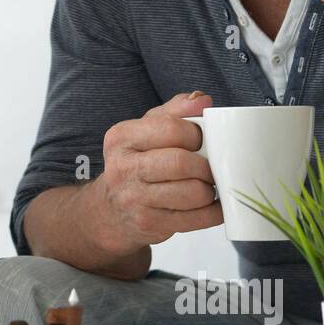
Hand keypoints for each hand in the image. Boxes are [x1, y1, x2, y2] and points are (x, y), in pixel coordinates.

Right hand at [84, 91, 223, 254]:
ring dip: (209, 190)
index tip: (200, 141)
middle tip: (209, 168)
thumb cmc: (136, 164)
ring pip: (192, 193)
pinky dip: (213, 212)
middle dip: (206, 166)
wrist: (110, 210)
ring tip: (207, 186)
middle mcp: (122, 168)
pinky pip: (195, 219)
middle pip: (181, 162)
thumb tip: (202, 100)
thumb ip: (175, 111)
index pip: (170, 128)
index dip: (196, 134)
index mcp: (122, 137)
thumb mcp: (146, 130)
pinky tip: (212, 205)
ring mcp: (133, 199)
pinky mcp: (148, 224)